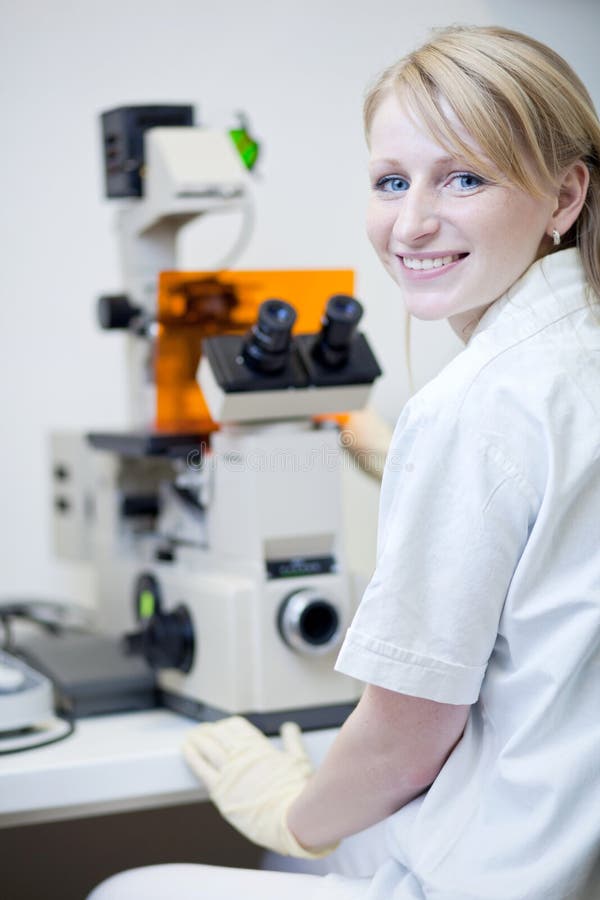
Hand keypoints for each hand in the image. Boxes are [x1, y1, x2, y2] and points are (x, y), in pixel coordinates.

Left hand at [182, 716, 337, 857]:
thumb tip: (289, 728)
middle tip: (204, 731)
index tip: (222, 728)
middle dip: (210, 731)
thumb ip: (292, 741)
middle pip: (219, 734)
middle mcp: (242, 756)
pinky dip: (192, 755)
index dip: (227, 725)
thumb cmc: (297, 793)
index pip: (237, 727)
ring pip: (207, 746)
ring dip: (198, 738)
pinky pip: (201, 768)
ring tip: (191, 737)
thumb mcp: (299, 761)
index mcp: (259, 747)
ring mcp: (229, 773)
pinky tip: (186, 749)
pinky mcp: (221, 793)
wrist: (290, 819)